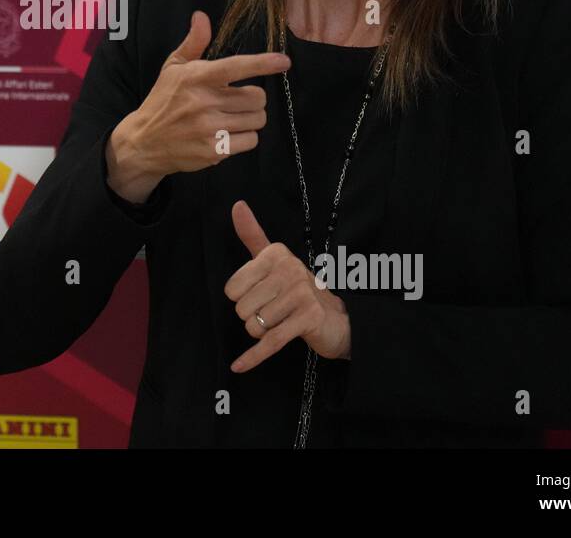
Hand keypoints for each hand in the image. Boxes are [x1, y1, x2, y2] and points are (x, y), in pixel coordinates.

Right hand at [112, 10, 290, 188]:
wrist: (144, 142)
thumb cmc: (163, 101)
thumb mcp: (172, 68)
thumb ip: (193, 43)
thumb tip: (201, 16)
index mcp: (196, 77)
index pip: (235, 67)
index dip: (262, 63)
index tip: (284, 61)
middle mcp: (203, 102)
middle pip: (257, 97)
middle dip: (253, 98)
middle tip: (237, 100)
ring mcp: (209, 128)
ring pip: (258, 119)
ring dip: (251, 118)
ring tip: (232, 118)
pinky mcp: (214, 151)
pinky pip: (251, 141)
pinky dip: (245, 138)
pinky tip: (229, 134)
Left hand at [223, 200, 350, 370]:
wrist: (338, 318)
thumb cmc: (297, 289)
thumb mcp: (275, 260)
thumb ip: (253, 235)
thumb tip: (236, 205)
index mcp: (276, 254)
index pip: (232, 288)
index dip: (241, 299)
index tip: (261, 295)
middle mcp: (289, 269)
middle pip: (242, 308)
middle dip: (253, 317)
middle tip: (274, 312)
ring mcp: (300, 294)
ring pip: (255, 326)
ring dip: (263, 331)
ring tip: (281, 322)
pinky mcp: (307, 318)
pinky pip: (270, 341)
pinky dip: (253, 356)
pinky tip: (239, 365)